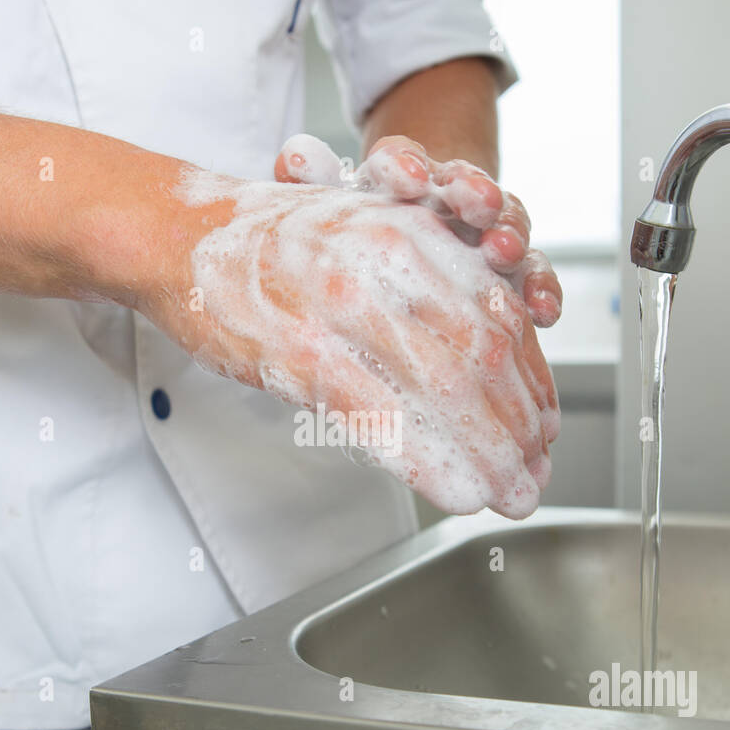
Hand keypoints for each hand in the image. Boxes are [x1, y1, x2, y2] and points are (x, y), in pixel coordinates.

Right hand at [155, 167, 559, 518]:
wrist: (182, 233)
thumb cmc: (273, 242)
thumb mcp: (367, 234)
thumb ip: (427, 284)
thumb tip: (481, 355)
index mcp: (415, 234)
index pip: (500, 315)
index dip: (534, 381)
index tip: (547, 427)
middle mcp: (392, 263)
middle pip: (484, 357)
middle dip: (521, 427)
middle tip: (537, 475)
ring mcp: (349, 308)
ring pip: (446, 391)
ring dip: (488, 454)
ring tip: (510, 495)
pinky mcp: (305, 354)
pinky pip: (384, 418)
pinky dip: (430, 462)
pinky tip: (457, 493)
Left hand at [275, 133, 563, 328]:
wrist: (412, 244)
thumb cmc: (364, 231)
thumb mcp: (332, 208)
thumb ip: (313, 182)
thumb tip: (292, 155)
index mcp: (402, 178)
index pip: (401, 160)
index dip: (404, 166)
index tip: (406, 178)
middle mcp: (450, 198)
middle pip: (467, 184)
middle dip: (474, 192)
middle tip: (478, 205)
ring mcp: (487, 232)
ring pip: (508, 224)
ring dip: (510, 236)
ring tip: (505, 253)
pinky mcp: (516, 271)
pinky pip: (535, 275)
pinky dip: (543, 289)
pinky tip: (542, 309)